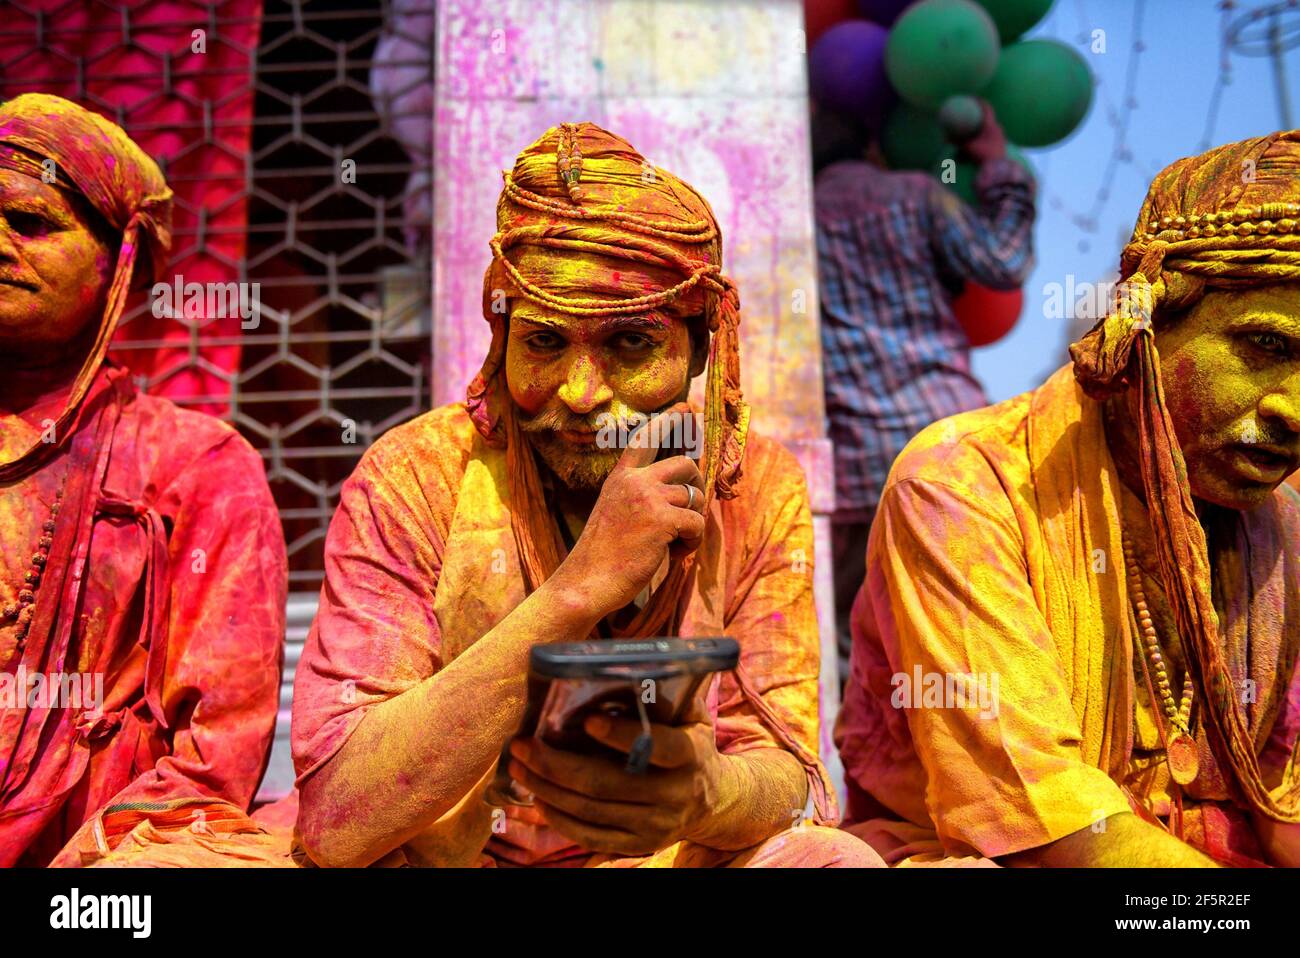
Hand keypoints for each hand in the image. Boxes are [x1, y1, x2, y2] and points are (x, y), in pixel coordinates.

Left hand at [507, 706, 722, 856]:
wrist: (714, 800)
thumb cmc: (692, 744)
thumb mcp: (693, 715)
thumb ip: (669, 692)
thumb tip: (630, 662)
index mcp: (689, 755)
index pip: (657, 746)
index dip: (621, 735)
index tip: (587, 720)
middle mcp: (673, 794)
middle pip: (606, 784)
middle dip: (556, 765)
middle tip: (522, 746)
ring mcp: (655, 825)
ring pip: (591, 811)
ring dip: (547, 789)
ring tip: (518, 767)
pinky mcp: (638, 845)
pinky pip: (591, 837)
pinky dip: (559, 818)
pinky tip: (537, 798)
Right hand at [553, 402, 705, 618]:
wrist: (587, 582)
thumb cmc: (603, 557)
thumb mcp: (616, 513)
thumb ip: (642, 497)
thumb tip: (684, 491)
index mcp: (620, 478)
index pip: (645, 439)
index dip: (668, 421)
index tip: (685, 408)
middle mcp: (634, 481)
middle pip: (685, 464)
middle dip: (696, 486)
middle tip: (690, 512)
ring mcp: (648, 498)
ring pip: (695, 496)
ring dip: (692, 523)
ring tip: (673, 544)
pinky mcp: (662, 520)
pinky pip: (696, 523)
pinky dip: (691, 542)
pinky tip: (673, 555)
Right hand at [960, 100, 1006, 164]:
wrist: (998, 168)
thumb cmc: (984, 156)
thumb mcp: (969, 148)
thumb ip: (958, 142)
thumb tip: (944, 138)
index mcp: (991, 125)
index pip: (987, 108)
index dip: (980, 101)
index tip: (973, 97)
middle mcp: (997, 129)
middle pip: (989, 117)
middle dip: (982, 114)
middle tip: (973, 112)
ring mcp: (1000, 137)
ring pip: (990, 128)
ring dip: (983, 126)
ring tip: (976, 127)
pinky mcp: (1000, 145)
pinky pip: (991, 137)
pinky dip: (984, 136)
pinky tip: (979, 140)